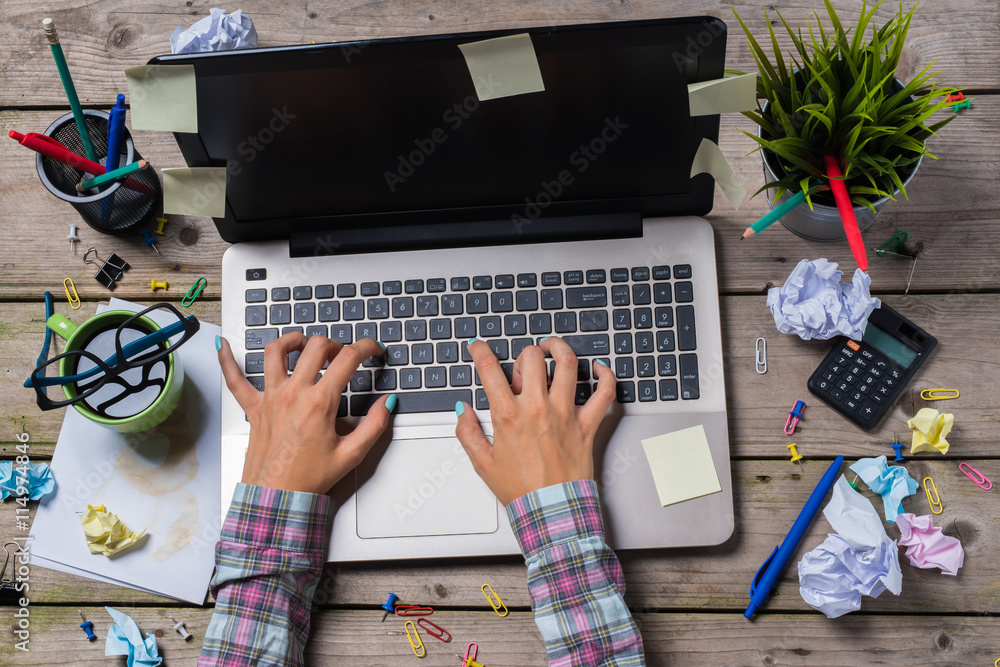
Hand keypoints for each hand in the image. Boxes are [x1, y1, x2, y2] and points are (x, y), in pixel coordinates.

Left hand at [217, 333, 393, 493]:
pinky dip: (227, 360)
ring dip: (292, 340)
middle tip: (343, 355)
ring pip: (276, 351)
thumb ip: (375, 425)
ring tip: (303, 343)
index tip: (372, 349)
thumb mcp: (352, 454)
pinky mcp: (253, 407)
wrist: (276, 498)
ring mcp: (271, 398)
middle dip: (335, 344)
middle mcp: (294, 394)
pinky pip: (234, 379)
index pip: (348, 359)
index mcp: (320, 403)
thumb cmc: (309, 478)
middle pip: (315, 347)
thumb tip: (387, 403)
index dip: (366, 347)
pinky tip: (221, 345)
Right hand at [455, 338, 614, 504]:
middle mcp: (537, 409)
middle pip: (532, 358)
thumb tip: (462, 410)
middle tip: (523, 363)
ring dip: (559, 349)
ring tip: (553, 348)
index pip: (490, 370)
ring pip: (568, 364)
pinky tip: (598, 369)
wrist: (551, 512)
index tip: (479, 348)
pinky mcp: (587, 424)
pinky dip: (604, 376)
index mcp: (508, 416)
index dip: (480, 352)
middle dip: (524, 353)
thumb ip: (468, 432)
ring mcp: (565, 414)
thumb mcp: (483, 463)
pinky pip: (604, 393)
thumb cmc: (521, 491)